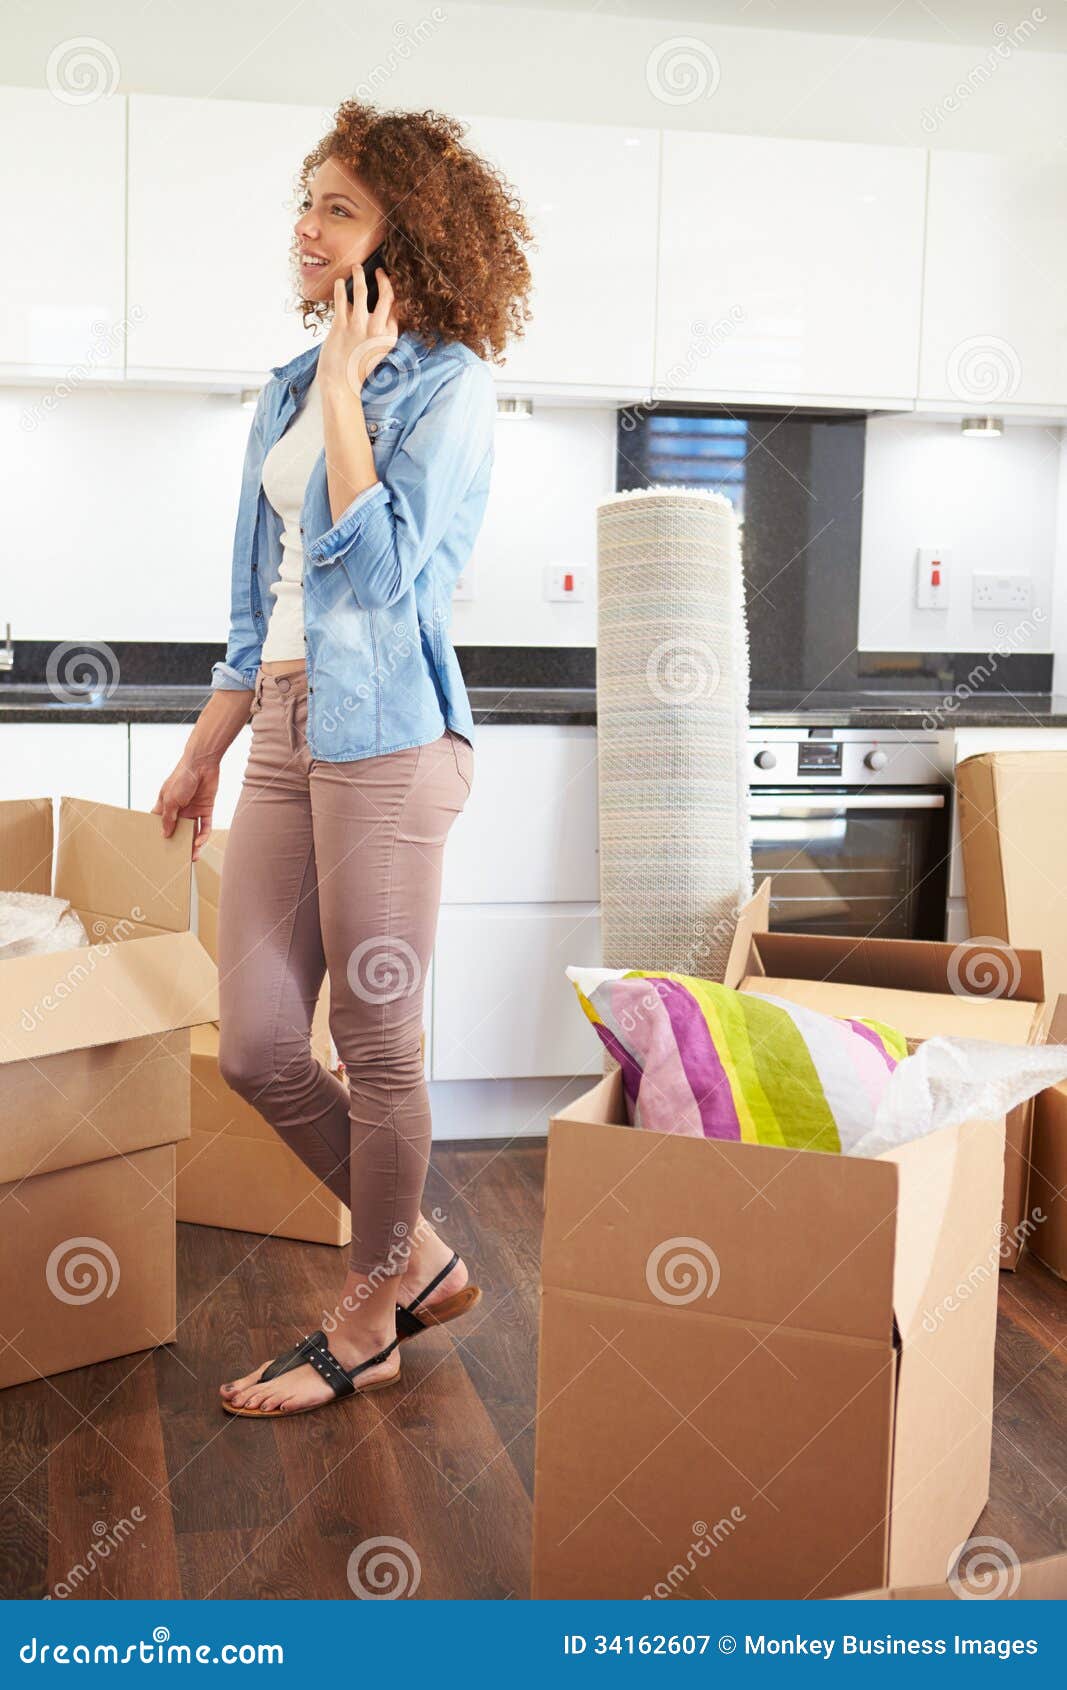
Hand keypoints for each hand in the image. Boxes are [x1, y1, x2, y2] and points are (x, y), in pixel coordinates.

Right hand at [152, 758, 219, 860]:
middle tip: (177, 858)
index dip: (160, 834)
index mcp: (166, 805)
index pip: (161, 823)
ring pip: (193, 832)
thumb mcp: (170, 799)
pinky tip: (199, 843)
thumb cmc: (181, 777)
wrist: (202, 764)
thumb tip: (165, 834)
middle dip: (178, 844)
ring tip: (191, 857)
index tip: (159, 848)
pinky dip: (203, 835)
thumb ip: (168, 818)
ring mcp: (193, 810)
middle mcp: (179, 810)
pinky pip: (205, 826)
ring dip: (192, 845)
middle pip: (178, 831)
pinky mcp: (206, 809)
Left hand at [318, 258, 398, 394]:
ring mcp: (359, 326)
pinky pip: (342, 299)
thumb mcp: (379, 351)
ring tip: (357, 267)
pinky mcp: (341, 326)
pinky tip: (340, 282)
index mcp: (389, 336)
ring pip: (363, 291)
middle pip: (386, 295)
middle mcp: (377, 330)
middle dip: (383, 279)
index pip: (396, 308)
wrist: (341, 384)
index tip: (389, 282)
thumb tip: (377, 309)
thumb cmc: (358, 369)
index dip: (393, 291)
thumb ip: (382, 332)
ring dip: (360, 275)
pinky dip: (341, 287)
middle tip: (378, 271)